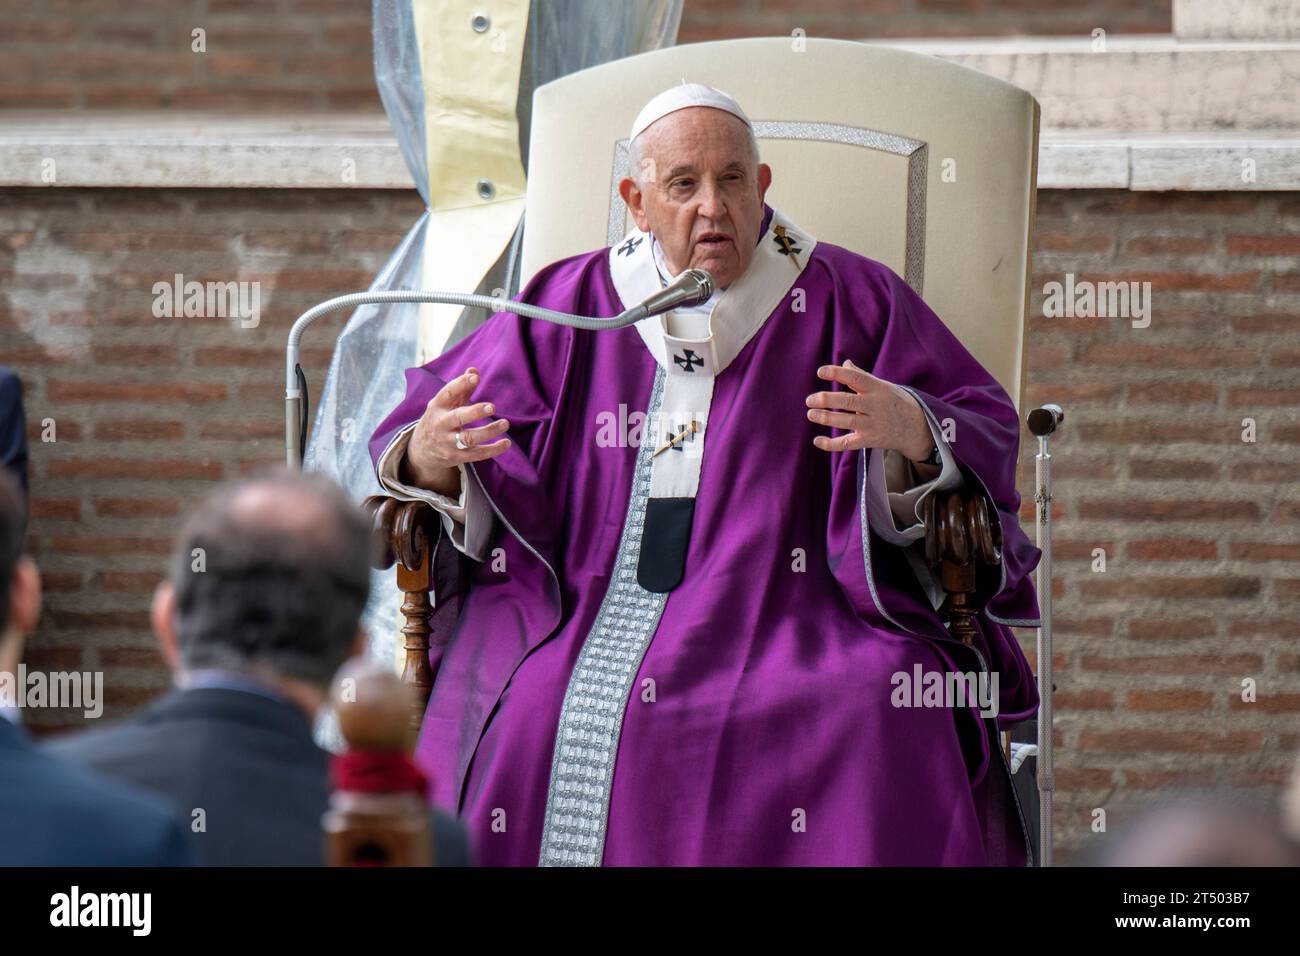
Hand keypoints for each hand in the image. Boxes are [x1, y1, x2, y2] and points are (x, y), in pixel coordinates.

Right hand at [404, 366, 510, 493]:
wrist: (422, 449)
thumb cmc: (440, 418)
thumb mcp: (446, 403)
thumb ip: (461, 388)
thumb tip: (474, 369)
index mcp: (437, 407)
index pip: (447, 393)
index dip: (460, 384)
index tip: (475, 377)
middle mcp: (441, 424)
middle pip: (457, 418)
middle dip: (474, 412)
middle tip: (492, 407)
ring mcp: (448, 442)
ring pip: (469, 438)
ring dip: (488, 431)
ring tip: (505, 424)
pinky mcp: (457, 456)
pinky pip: (476, 454)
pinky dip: (492, 450)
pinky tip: (506, 443)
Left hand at [806, 359, 933, 459]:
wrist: (917, 427)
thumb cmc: (895, 402)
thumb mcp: (883, 386)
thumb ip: (861, 377)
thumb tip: (845, 363)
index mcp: (877, 388)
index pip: (856, 378)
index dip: (837, 374)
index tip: (821, 372)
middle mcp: (875, 406)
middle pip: (848, 401)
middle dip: (827, 400)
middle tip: (810, 399)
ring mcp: (873, 424)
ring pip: (846, 422)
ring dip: (826, 418)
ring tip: (811, 414)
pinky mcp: (869, 440)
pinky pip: (848, 444)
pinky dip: (831, 444)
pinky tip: (817, 440)